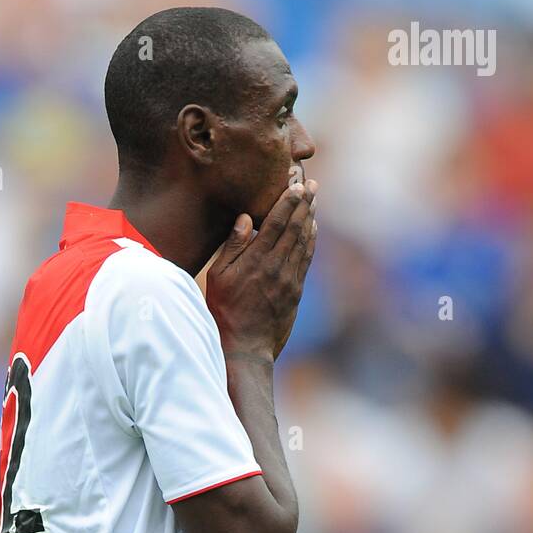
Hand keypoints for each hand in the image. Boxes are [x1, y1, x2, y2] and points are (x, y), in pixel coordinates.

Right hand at [206, 178, 317, 359]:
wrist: (245, 347)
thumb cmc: (224, 311)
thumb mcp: (218, 278)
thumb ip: (233, 246)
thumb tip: (246, 218)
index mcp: (256, 261)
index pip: (276, 223)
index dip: (288, 202)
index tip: (296, 185)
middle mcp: (277, 267)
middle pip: (295, 228)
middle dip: (304, 204)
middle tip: (311, 185)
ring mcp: (290, 280)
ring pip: (305, 242)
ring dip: (311, 219)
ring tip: (314, 200)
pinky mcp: (296, 291)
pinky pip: (307, 259)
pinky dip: (311, 240)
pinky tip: (312, 228)